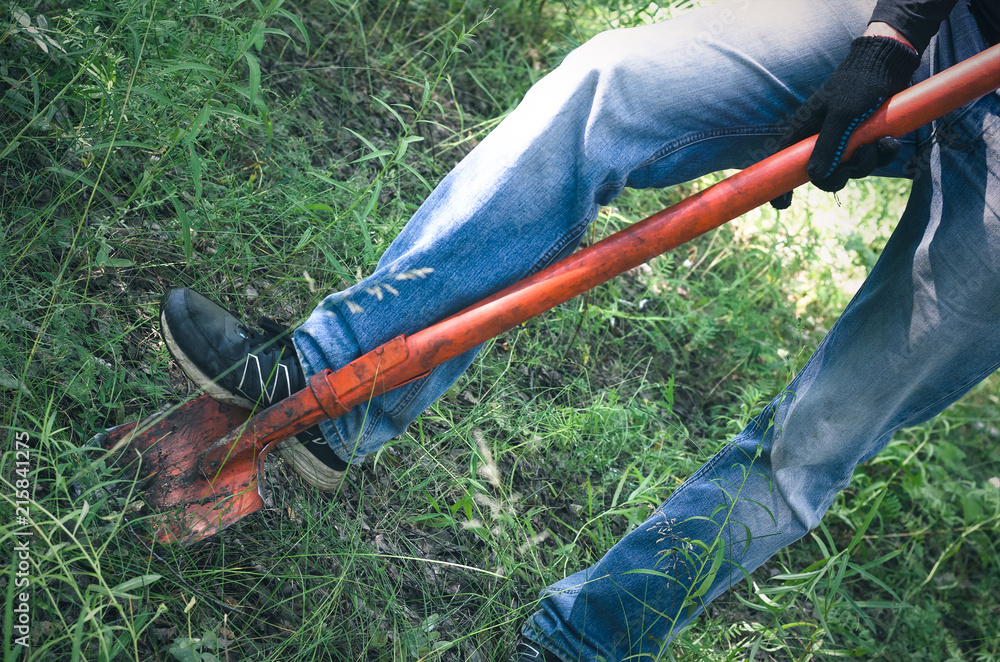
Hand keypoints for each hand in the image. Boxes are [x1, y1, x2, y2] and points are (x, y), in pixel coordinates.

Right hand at [770, 28, 919, 209]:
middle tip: (857, 159)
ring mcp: (845, 141)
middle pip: (824, 175)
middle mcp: (822, 139)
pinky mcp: (865, 138)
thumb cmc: (859, 83)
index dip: (781, 186)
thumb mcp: (842, 114)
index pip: (784, 164)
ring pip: (851, 169)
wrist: (887, 61)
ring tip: (881, 141)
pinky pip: (872, 159)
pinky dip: (883, 154)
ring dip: (868, 161)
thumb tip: (814, 176)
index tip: (781, 206)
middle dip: (844, 173)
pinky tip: (890, 141)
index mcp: (805, 133)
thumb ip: (828, 145)